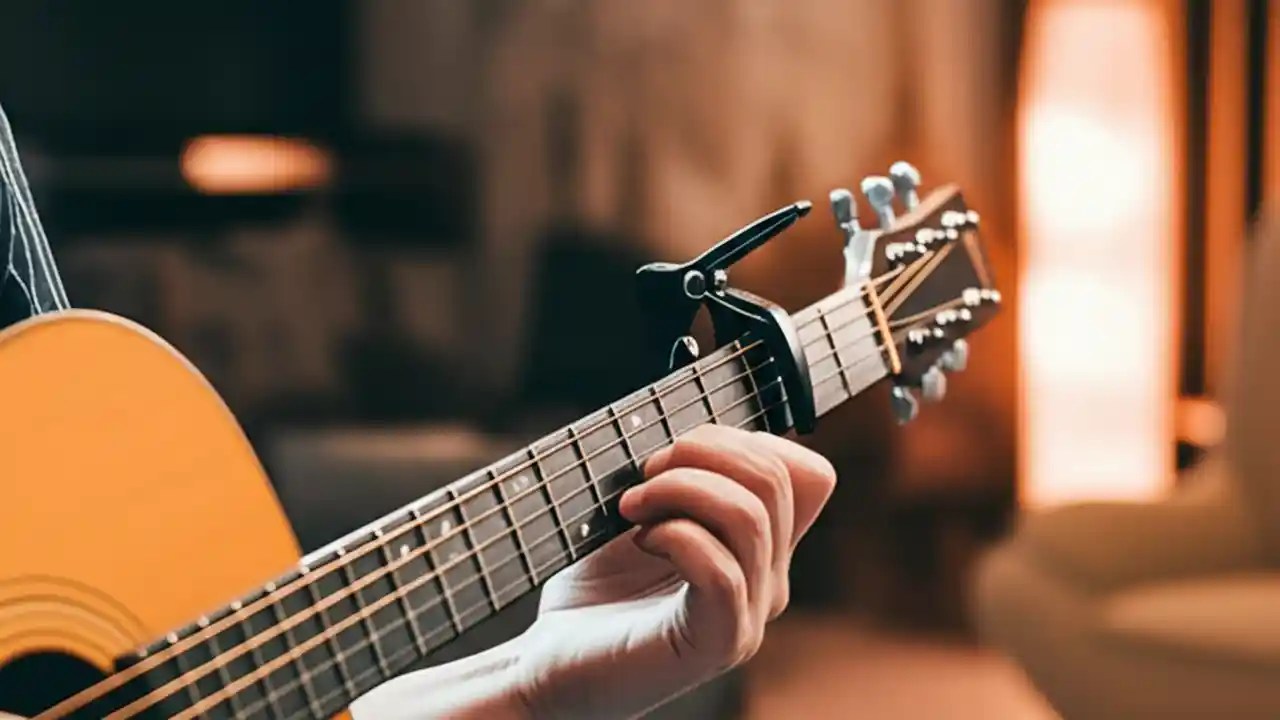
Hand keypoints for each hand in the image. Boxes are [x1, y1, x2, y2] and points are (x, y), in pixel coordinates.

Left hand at [514, 425, 836, 719]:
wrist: (554, 663)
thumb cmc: (595, 589)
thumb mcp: (647, 515)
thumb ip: (687, 478)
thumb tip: (698, 432)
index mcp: (762, 549)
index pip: (810, 476)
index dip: (748, 442)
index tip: (680, 454)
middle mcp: (768, 583)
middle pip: (776, 480)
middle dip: (704, 450)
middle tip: (645, 472)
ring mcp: (748, 617)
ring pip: (750, 517)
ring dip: (680, 488)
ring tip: (630, 505)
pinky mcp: (716, 644)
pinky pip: (722, 570)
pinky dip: (675, 535)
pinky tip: (640, 541)